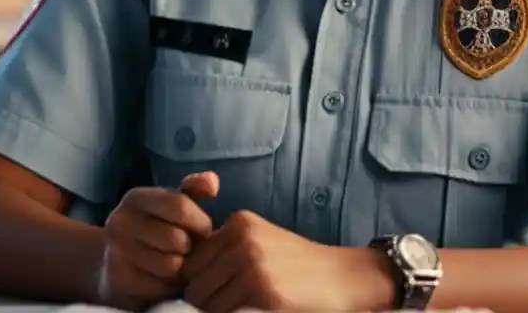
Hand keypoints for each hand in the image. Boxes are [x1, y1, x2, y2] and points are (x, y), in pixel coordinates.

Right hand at [97, 172, 219, 310]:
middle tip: (189, 250)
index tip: (204, 230)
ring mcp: (115, 251)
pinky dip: (169, 286)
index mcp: (135, 198)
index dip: (200, 222)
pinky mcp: (118, 280)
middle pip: (177, 238)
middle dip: (192, 247)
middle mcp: (119, 221)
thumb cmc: (156, 230)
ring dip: (182, 268)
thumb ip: (194, 189)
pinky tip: (163, 279)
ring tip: (177, 263)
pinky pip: (160, 286)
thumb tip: (212, 182)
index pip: (179, 205)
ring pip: (171, 264)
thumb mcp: (173, 206)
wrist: (116, 266)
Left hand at [181, 210, 394, 312]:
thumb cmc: (299, 267)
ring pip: (205, 304)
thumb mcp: (260, 243)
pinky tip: (259, 310)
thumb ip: (224, 253)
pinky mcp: (263, 291)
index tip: (220, 292)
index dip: (200, 284)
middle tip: (234, 304)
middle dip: (206, 302)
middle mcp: (241, 239)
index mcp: (238, 223)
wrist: (344, 278)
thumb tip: (183, 281)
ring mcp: (252, 264)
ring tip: (248, 307)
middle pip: (193, 285)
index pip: (190, 263)